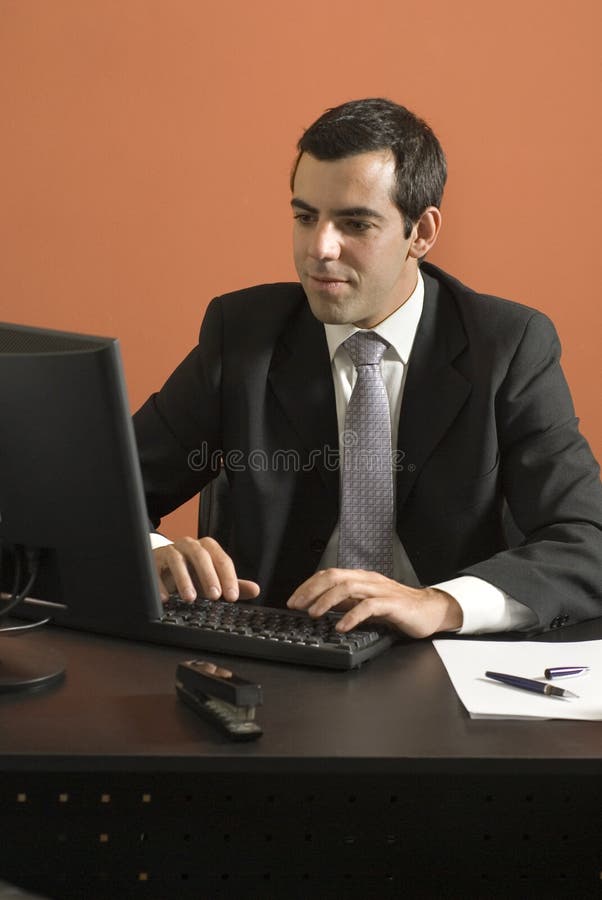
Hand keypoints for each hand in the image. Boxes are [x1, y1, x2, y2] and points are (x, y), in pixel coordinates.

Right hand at [153, 536, 259, 603]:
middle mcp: (188, 545)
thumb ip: (231, 583)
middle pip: (200, 555)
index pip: (221, 559)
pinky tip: (165, 599)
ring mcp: (169, 551)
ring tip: (190, 598)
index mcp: (207, 548)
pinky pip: (154, 570)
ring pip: (177, 559)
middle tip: (214, 596)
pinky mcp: (152, 561)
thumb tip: (255, 590)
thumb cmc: (191, 573)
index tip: (232, 596)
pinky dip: (159, 585)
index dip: (228, 577)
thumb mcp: (212, 579)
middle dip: (208, 575)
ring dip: (184, 579)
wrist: (163, 568)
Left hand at [287, 568, 462, 637]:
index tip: (294, 600)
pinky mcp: (392, 604)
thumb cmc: (397, 608)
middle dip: (312, 590)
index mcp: (361, 578)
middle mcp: (368, 580)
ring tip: (314, 615)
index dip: (308, 585)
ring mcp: (380, 590)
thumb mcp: (365, 603)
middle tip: (297, 606)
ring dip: (327, 601)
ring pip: (348, 587)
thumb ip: (346, 602)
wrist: (429, 611)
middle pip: (335, 577)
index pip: (329, 574)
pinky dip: (352, 615)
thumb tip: (319, 607)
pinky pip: (369, 606)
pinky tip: (341, 626)